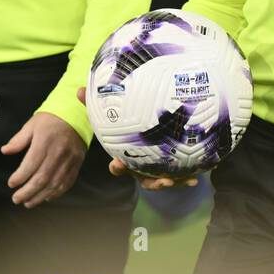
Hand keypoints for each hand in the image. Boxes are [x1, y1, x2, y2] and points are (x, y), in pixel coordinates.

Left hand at [1, 111, 85, 207]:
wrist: (76, 114)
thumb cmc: (51, 119)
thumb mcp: (32, 124)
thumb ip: (18, 140)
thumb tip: (5, 151)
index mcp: (45, 141)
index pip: (31, 164)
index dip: (20, 177)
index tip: (11, 183)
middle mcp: (58, 152)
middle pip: (42, 178)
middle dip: (27, 192)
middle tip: (16, 199)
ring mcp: (69, 159)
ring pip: (54, 184)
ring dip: (40, 196)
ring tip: (28, 203)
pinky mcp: (77, 163)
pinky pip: (67, 182)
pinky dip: (57, 193)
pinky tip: (47, 197)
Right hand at [76, 86, 197, 190]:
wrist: (148, 129)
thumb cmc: (126, 124)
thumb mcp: (112, 115)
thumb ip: (95, 104)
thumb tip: (78, 90)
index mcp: (126, 157)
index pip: (118, 166)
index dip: (117, 167)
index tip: (116, 163)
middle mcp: (141, 167)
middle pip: (144, 179)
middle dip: (152, 182)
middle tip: (162, 180)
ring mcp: (155, 170)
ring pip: (161, 181)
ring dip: (169, 183)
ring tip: (175, 181)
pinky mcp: (170, 169)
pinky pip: (178, 176)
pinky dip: (186, 178)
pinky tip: (195, 179)